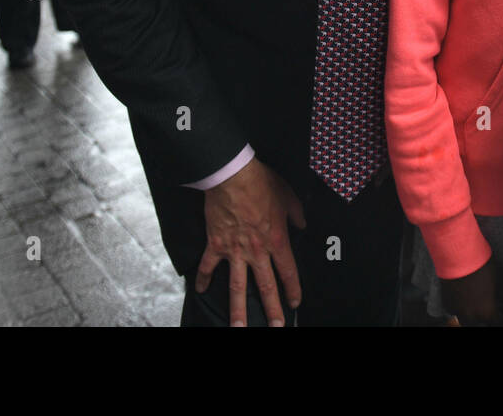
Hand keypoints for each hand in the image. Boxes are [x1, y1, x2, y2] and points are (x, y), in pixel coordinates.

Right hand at [195, 159, 304, 326]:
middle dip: (272, 310)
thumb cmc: (261, 182)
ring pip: (236, 287)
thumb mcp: (288, 196)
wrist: (232, 175)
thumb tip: (302, 226)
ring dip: (238, 310)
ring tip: (238, 328)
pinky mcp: (215, 244)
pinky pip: (207, 266)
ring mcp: (234, 250)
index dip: (293, 289)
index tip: (294, 303)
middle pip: (266, 287)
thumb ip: (297, 215)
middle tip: (276, 327)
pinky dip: (202, 279)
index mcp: (277, 240)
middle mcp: (256, 251)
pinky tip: (200, 291)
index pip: (288, 272)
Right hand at [441, 257, 502, 325]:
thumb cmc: (482, 266)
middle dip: (485, 313)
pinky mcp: (446, 303)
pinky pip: (455, 310)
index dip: (501, 314)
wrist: (458, 255)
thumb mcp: (500, 279)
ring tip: (475, 298)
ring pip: (466, 318)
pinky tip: (463, 294)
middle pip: (481, 320)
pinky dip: (459, 305)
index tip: (502, 309)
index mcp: (487, 312)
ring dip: (472, 311)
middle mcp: (471, 316)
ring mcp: (457, 311)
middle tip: (487, 301)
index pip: (497, 321)